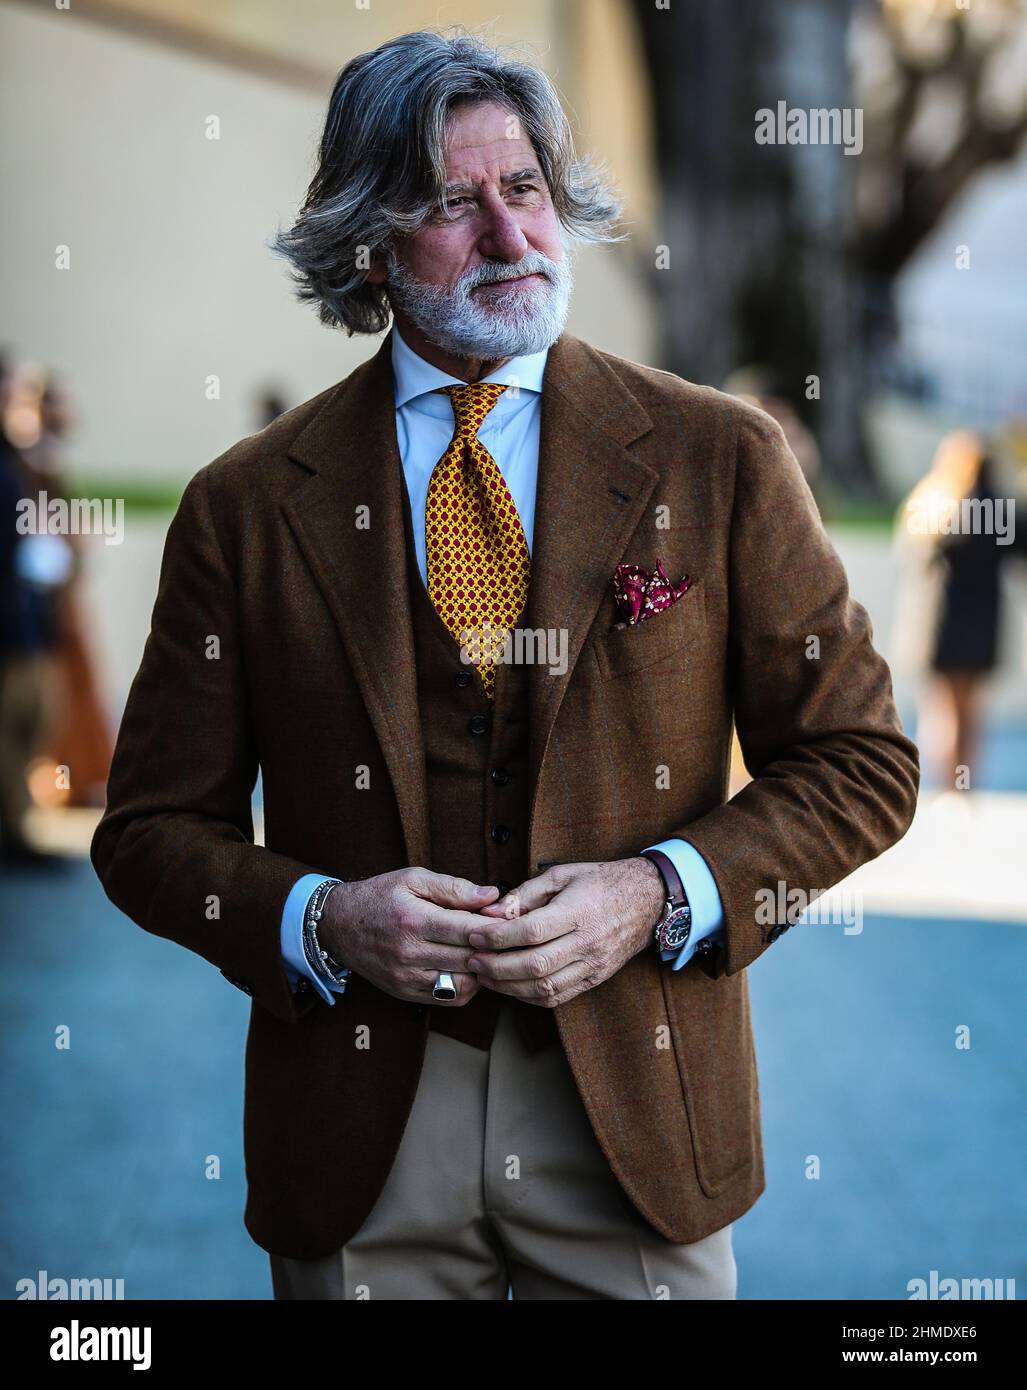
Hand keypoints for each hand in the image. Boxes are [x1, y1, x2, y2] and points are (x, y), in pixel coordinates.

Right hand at [321, 868, 499, 1005]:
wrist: (338, 926)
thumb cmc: (380, 897)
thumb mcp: (413, 879)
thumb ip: (454, 888)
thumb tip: (491, 895)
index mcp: (414, 920)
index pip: (468, 930)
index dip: (495, 927)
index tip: (510, 920)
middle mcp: (409, 953)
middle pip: (469, 958)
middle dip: (494, 948)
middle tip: (508, 938)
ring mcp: (407, 977)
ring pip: (463, 983)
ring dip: (482, 970)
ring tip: (488, 953)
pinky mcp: (406, 993)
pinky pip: (449, 998)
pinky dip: (467, 986)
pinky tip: (469, 968)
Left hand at [465, 857, 664, 1007]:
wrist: (648, 900)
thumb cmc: (601, 882)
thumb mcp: (562, 875)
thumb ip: (524, 894)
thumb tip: (489, 914)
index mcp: (578, 912)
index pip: (531, 932)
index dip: (498, 937)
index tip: (475, 936)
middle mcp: (588, 942)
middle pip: (535, 965)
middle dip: (496, 966)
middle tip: (473, 959)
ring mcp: (593, 965)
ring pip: (544, 988)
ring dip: (508, 986)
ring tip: (485, 974)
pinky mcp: (595, 979)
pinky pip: (558, 997)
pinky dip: (529, 996)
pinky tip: (511, 986)